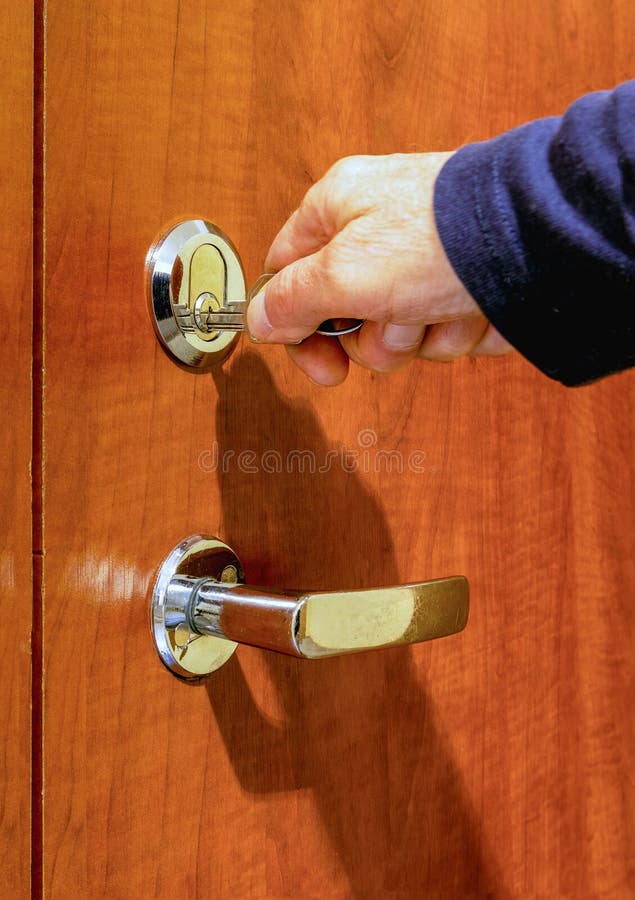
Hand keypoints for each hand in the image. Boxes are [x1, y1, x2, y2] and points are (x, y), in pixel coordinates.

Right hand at [247, 153, 511, 384]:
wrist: (535, 241)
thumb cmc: (437, 238)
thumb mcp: (342, 273)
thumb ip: (289, 301)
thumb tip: (257, 321)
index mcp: (336, 209)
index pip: (287, 275)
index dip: (295, 326)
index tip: (318, 364)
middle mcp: (376, 234)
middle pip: (345, 318)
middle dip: (373, 337)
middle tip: (391, 321)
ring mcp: (421, 264)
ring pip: (397, 334)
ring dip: (418, 336)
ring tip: (438, 306)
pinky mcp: (459, 288)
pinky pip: (440, 334)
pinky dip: (455, 331)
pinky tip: (469, 307)